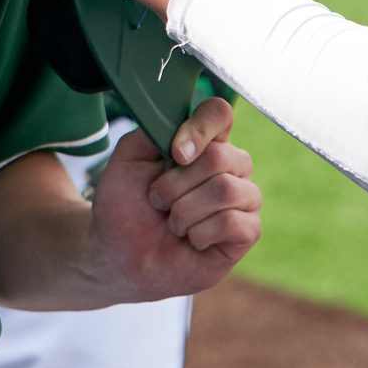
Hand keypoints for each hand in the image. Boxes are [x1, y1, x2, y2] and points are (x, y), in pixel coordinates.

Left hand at [88, 101, 260, 299]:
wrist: (121, 254)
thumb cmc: (125, 205)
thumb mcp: (127, 159)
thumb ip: (154, 132)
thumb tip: (184, 126)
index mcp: (202, 142)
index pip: (219, 114)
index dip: (200, 129)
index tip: (174, 153)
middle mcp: (228, 166)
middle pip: (222, 156)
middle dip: (177, 183)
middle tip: (158, 200)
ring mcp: (242, 198)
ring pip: (228, 190)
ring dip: (186, 210)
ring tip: (172, 222)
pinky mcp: (247, 232)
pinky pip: (234, 223)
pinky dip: (200, 232)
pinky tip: (191, 239)